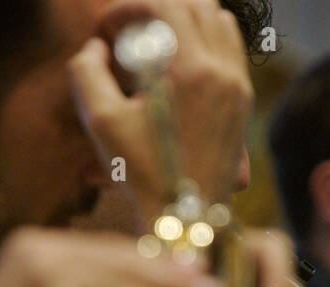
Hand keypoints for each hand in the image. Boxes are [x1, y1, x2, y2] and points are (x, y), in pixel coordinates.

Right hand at [69, 0, 252, 228]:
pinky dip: (205, 41)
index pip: (167, 5)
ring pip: (219, 22)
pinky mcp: (242, 103)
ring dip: (185, 20)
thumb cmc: (142, 176)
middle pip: (196, 6)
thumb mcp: (102, 124)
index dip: (131, 6)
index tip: (106, 26)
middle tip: (127, 31)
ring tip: (152, 42)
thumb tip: (95, 47)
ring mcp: (238, 87)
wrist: (185, 222)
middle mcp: (224, 73)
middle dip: (157, 9)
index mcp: (193, 72)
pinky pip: (230, 50)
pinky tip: (177, 63)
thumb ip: (86, 73)